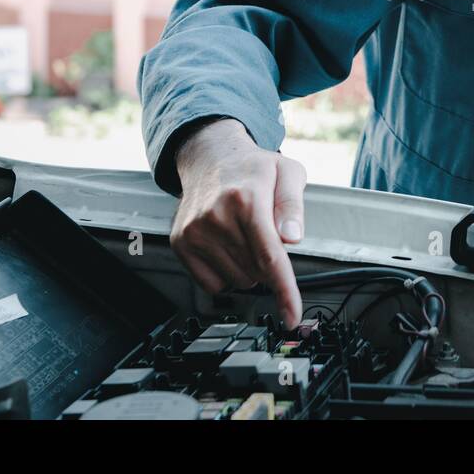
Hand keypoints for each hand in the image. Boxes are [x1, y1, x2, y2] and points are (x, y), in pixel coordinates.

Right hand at [170, 117, 305, 326]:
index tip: (292, 316)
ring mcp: (194, 231)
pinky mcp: (180, 242)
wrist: (210, 157)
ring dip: (248, 267)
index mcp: (246, 199)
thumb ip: (293, 206)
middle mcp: (216, 217)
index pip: (270, 257)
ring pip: (236, 280)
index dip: (284, 291)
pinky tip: (227, 246)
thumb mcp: (288, 173)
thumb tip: (292, 238)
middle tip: (265, 232)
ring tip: (244, 234)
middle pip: (256, 272)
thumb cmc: (253, 168)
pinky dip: (226, 273)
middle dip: (269, 262)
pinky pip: (212, 284)